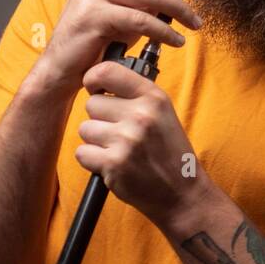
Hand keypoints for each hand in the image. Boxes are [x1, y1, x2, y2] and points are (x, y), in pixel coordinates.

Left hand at [74, 59, 210, 227]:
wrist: (182, 192)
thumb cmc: (169, 152)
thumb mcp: (163, 114)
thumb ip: (135, 95)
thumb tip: (99, 78)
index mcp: (155, 98)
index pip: (107, 71)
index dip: (94, 79)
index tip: (96, 89)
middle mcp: (142, 115)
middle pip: (92, 104)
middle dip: (100, 119)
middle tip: (122, 133)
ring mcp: (127, 139)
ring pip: (85, 129)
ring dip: (97, 142)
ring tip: (121, 150)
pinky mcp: (114, 163)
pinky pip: (82, 153)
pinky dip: (93, 161)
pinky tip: (115, 165)